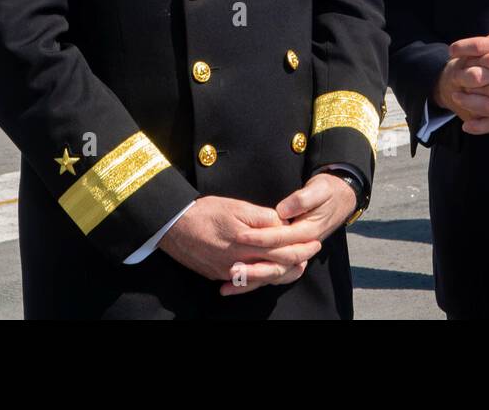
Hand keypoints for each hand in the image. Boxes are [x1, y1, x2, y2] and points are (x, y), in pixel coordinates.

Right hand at [159, 195, 321, 293]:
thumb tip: (283, 224)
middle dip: (299, 258)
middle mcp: (240, 262)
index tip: (315, 239)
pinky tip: (271, 274)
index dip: (301, 245)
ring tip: (299, 266)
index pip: (283, 248)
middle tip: (314, 250)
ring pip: (264, 278)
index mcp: (247, 242)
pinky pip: (246, 281)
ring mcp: (229, 272)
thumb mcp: (237, 206)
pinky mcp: (220, 275)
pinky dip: (262, 278)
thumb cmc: (205, 211)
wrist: (173, 226)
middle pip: (277, 265)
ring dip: (284, 272)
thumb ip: (263, 217)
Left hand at [226, 173, 356, 295]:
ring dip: (252, 280)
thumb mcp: (319, 190)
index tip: (241, 236)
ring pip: (274, 274)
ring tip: (230, 283)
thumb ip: (302, 200)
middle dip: (254, 267)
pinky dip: (256, 280)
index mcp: (308, 231)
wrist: (340, 199)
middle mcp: (303, 247)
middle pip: (277, 263)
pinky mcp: (291, 256)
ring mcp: (298, 254)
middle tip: (232, 268)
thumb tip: (283, 211)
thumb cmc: (327, 192)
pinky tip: (236, 284)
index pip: (281, 238)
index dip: (261, 237)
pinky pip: (274, 273)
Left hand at [446, 24, 488, 133]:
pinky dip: (487, 124)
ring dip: (472, 100)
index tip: (452, 49)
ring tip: (456, 99)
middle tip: (452, 76)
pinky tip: (470, 125)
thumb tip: (485, 40)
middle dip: (465, 76)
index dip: (466, 47)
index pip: (486, 46)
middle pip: (486, 73)